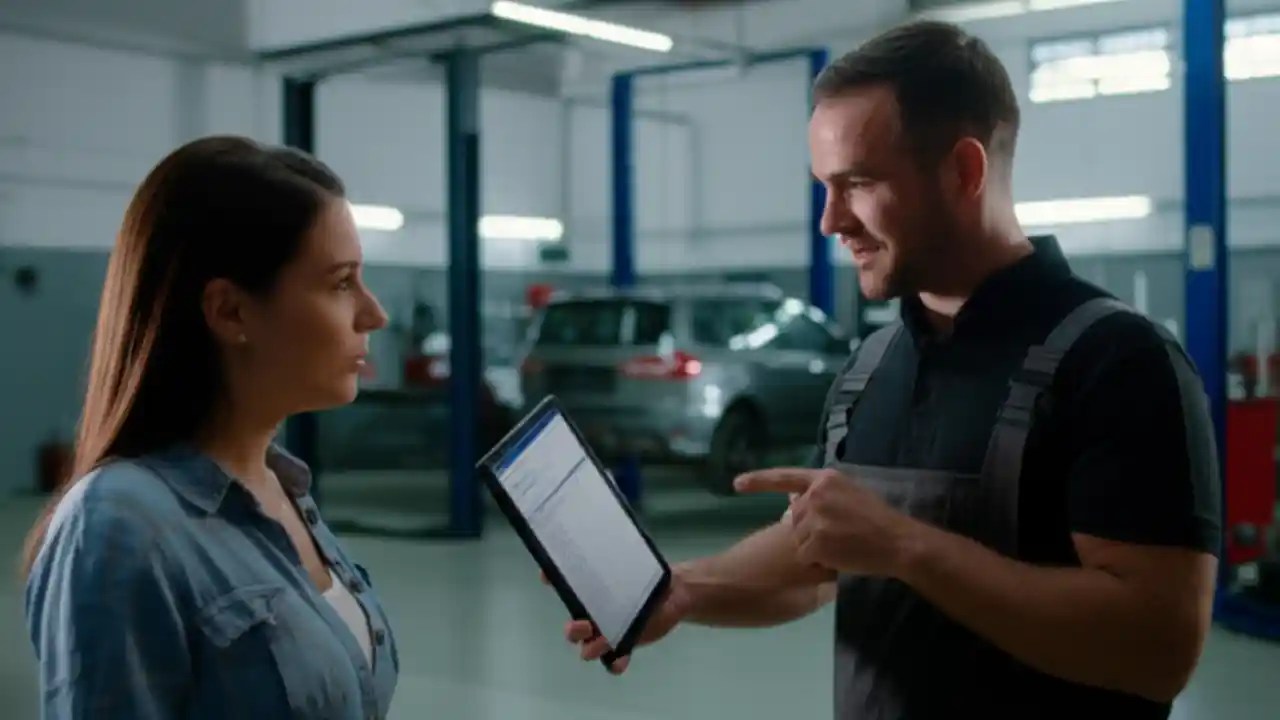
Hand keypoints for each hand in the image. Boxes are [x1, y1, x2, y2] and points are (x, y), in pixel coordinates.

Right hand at [543, 568, 690, 673]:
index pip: (566, 586)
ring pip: (590, 647)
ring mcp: (609, 631)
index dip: (553, 580)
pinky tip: (620, 659)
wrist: (672, 592)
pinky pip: (615, 660)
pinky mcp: (626, 643)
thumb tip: (605, 540)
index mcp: (591, 593)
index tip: (549, 576)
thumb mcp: (632, 560)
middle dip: (574, 630)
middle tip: (585, 623)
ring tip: (602, 642)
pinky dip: (615, 663)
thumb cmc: (644, 576)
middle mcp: (594, 615)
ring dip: (592, 647)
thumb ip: (616, 554)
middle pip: (574, 629)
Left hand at [734, 467, 915, 577]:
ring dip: (812, 546)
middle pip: (793, 517)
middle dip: (806, 530)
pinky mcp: (816, 541)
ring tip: (842, 545)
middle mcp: (816, 495)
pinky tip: (838, 557)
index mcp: (825, 479)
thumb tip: (790, 500)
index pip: (784, 477)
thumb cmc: (877, 519)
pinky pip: (804, 555)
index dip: (759, 481)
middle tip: (837, 536)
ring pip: (797, 538)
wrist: (897, 541)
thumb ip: (821, 495)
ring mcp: (814, 518)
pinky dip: (816, 561)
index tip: (736, 484)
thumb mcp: (849, 494)